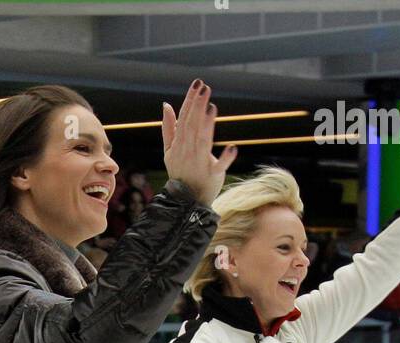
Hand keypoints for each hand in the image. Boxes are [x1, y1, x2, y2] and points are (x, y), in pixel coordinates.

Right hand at [162, 80, 237, 207]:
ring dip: (207, 126)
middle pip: (193, 126)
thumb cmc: (180, 173)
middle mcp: (188, 151)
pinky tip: (232, 148)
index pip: (184, 118)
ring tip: (212, 107)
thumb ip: (169, 128)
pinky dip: (225, 159)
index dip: (190, 101)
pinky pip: (218, 167)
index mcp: (179, 144)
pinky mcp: (211, 175)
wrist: (185, 201)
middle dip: (198, 107)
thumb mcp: (170, 151)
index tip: (197, 84)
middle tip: (205, 88)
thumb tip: (166, 105)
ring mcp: (199, 163)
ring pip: (203, 142)